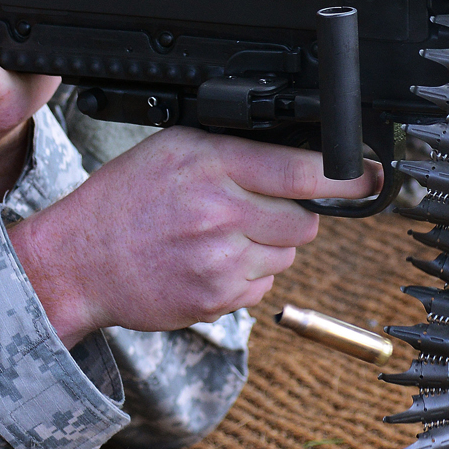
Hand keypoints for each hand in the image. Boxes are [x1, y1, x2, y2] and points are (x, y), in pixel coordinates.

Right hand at [8, 128, 375, 342]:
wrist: (78, 262)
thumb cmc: (124, 200)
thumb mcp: (174, 149)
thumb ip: (235, 149)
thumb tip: (300, 152)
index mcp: (211, 166)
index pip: (302, 169)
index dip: (346, 175)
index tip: (371, 176)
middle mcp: (219, 213)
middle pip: (305, 219)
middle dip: (291, 214)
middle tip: (252, 208)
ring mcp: (219, 261)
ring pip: (287, 254)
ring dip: (268, 246)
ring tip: (219, 236)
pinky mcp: (216, 299)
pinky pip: (263, 285)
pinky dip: (247, 275)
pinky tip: (208, 262)